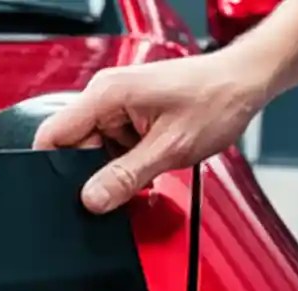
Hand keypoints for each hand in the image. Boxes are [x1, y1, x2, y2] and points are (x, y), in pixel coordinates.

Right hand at [35, 51, 269, 213]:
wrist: (244, 84)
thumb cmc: (216, 99)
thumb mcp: (168, 149)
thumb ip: (125, 177)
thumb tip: (92, 199)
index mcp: (106, 95)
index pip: (52, 135)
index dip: (54, 168)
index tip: (68, 192)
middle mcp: (107, 95)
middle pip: (74, 147)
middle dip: (94, 172)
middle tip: (126, 182)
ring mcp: (118, 104)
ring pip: (96, 150)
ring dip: (117, 167)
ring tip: (149, 165)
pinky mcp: (131, 113)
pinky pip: (115, 145)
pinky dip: (129, 160)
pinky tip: (151, 162)